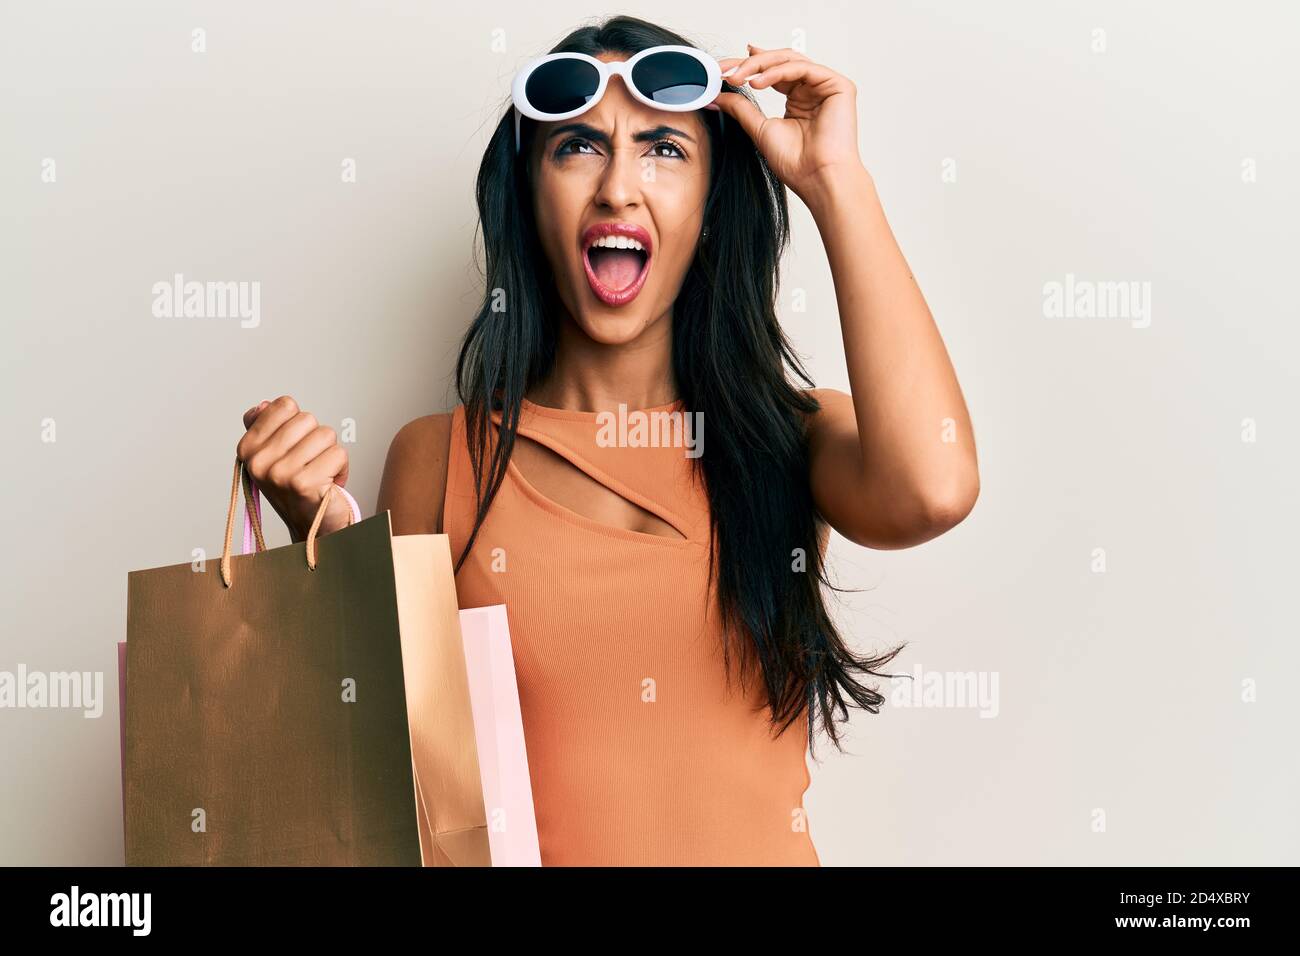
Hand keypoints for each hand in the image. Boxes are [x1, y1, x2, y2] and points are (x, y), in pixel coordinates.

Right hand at [236, 395, 352, 542]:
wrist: (312, 532)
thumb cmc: (296, 491)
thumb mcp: (274, 457)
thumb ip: (266, 428)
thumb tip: (264, 406)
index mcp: (248, 448)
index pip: (284, 405)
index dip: (299, 424)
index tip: (295, 448)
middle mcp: (259, 461)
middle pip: (307, 419)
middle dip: (317, 440)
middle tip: (311, 464)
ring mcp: (280, 473)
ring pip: (325, 435)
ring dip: (330, 455)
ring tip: (320, 475)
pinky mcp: (304, 483)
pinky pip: (338, 454)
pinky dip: (341, 468)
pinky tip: (329, 484)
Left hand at [712, 43, 864, 203]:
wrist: (816, 179)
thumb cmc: (796, 163)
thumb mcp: (759, 129)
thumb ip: (740, 108)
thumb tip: (718, 95)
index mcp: (797, 100)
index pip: (770, 73)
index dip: (746, 67)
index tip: (721, 69)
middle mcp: (811, 90)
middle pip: (779, 61)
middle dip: (749, 63)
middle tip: (725, 71)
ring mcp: (825, 86)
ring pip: (789, 59)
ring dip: (759, 65)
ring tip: (738, 77)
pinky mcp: (838, 85)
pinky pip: (803, 68)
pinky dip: (778, 72)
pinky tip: (758, 83)